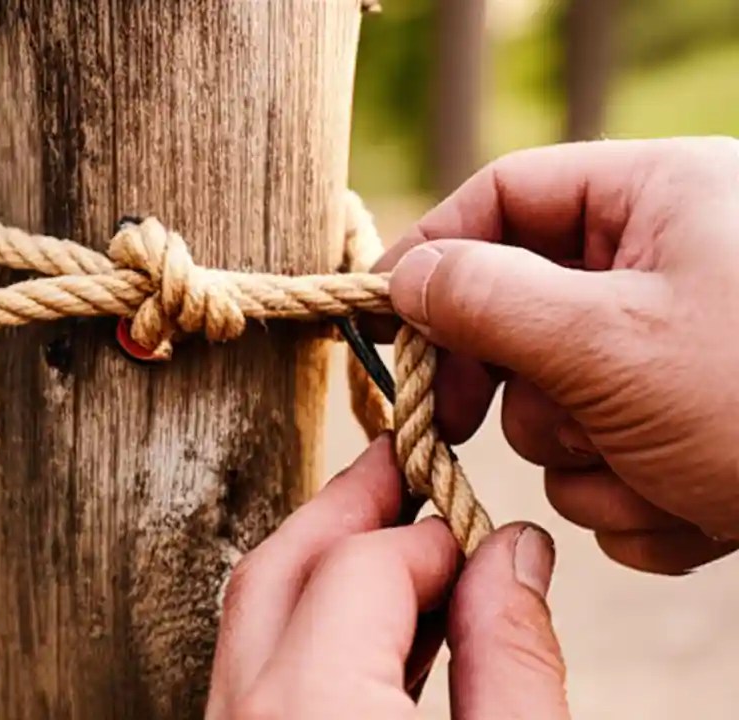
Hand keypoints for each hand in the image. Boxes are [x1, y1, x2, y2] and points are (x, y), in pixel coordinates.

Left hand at [205, 438, 568, 718]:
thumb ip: (512, 661)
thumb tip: (512, 554)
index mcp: (312, 711)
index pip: (358, 568)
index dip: (428, 537)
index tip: (481, 536)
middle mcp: (244, 718)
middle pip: (277, 570)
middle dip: (344, 510)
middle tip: (402, 469)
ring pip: (251, 616)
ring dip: (322, 566)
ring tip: (396, 542)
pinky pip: (252, 670)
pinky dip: (306, 631)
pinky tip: (373, 635)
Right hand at [371, 137, 738, 573]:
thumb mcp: (608, 339)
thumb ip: (486, 299)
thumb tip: (405, 277)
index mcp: (657, 202)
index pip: (504, 198)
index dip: (432, 253)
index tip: (381, 317)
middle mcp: (669, 270)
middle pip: (522, 317)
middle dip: (522, 391)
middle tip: (474, 427)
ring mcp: (683, 358)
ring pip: (563, 410)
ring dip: (589, 462)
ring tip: (659, 476)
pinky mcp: (697, 432)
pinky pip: (614, 464)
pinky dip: (637, 501)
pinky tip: (695, 509)